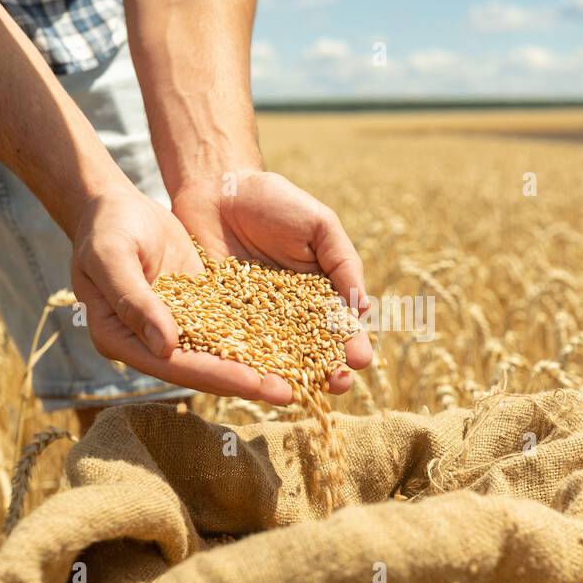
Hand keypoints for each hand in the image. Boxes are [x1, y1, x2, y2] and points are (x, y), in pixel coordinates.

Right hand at [69, 187, 300, 403]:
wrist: (112, 206)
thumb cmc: (104, 228)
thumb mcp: (112, 257)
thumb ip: (135, 301)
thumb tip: (166, 346)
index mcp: (120, 338)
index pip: (174, 364)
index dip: (215, 374)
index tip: (252, 382)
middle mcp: (149, 342)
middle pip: (202, 368)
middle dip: (246, 380)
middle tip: (288, 393)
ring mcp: (174, 328)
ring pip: (220, 353)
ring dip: (257, 366)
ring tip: (297, 380)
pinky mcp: (195, 310)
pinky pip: (228, 328)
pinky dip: (256, 338)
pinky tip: (290, 346)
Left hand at [168, 170, 372, 398]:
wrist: (218, 189)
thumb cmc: (275, 201)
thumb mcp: (319, 225)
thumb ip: (343, 263)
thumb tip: (363, 307)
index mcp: (320, 295)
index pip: (340, 327)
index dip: (352, 344)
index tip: (360, 358)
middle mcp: (290, 316)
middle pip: (313, 352)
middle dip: (328, 371)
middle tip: (337, 384)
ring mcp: (255, 322)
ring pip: (275, 358)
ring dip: (288, 379)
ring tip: (298, 393)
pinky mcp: (220, 321)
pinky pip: (233, 347)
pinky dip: (243, 365)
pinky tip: (252, 379)